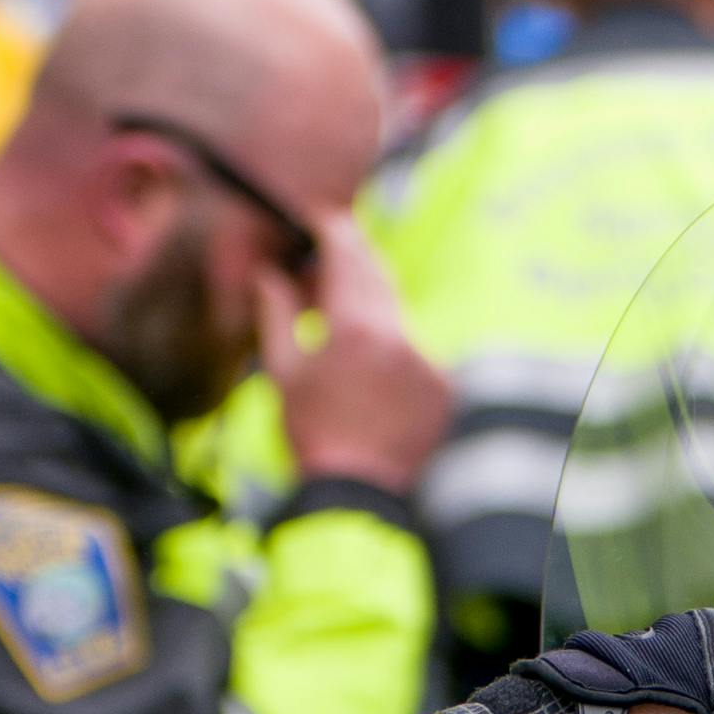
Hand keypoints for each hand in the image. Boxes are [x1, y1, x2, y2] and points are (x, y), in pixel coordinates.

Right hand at [264, 211, 452, 497]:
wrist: (358, 496)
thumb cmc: (311, 436)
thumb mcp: (284, 372)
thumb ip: (277, 313)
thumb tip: (270, 273)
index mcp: (356, 328)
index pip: (349, 256)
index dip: (334, 229)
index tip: (322, 217)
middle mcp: (398, 335)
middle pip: (378, 274)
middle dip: (352, 260)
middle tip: (324, 261)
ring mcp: (426, 359)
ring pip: (396, 310)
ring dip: (368, 306)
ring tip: (334, 324)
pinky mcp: (443, 382)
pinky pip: (413, 345)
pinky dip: (390, 344)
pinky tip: (366, 365)